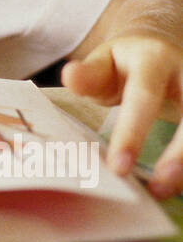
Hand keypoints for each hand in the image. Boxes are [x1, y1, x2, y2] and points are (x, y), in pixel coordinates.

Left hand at [61, 33, 182, 198]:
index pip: (144, 97)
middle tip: (158, 187)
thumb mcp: (103, 64)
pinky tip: (175, 184)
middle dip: (178, 152)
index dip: (133, 133)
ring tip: (163, 190)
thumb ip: (89, 76)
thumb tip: (70, 75)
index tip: (119, 169)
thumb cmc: (123, 66)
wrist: (157, 51)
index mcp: (154, 60)